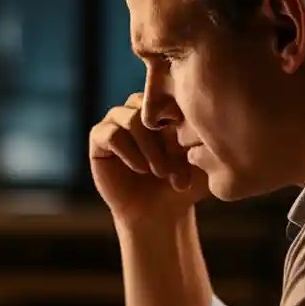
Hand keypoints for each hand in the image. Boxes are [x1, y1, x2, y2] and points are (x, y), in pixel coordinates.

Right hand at [90, 93, 208, 224]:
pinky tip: (142, 170)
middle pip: (150, 104)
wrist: (159, 213)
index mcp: (165, 104)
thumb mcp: (203, 157)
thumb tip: (203, 110)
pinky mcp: (99, 137)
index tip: (192, 145)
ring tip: (162, 172)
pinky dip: (129, 152)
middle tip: (178, 167)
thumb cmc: (186, 184)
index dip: (182, 117)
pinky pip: (111, 134)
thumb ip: (205, 131)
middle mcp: (139, 107)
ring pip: (131, 119)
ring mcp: (116, 120)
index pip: (170, 92)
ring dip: (150, 148)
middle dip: (166, 137)